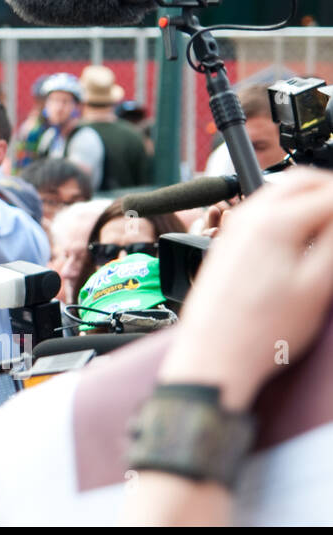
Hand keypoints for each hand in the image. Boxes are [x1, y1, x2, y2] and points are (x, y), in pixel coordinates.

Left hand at [159, 169, 332, 409]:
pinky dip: (291, 210)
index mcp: (275, 221)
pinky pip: (264, 210)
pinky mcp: (228, 242)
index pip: (330, 192)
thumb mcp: (318, 286)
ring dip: (312, 197)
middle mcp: (249, 216)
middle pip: (303, 180)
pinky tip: (306, 235)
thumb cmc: (263, 331)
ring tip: (332, 223)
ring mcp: (234, 227)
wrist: (214, 353)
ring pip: (281, 192)